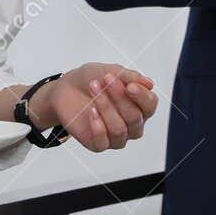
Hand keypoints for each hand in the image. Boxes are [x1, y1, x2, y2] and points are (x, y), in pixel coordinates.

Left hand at [31, 64, 157, 151]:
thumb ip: (129, 77)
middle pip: (134, 117)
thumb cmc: (91, 79)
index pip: (150, 105)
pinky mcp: (99, 144)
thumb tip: (149, 83)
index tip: (128, 85)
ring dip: (105, 106)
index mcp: (139, 106)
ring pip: (119, 129)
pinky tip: (90, 111)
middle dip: (118, 96)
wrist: (65, 88)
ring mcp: (117, 136)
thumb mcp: (109, 70)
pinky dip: (97, 126)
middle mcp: (132, 124)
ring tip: (93, 87)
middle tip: (104, 78)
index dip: (142, 96)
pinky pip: (103, 142)